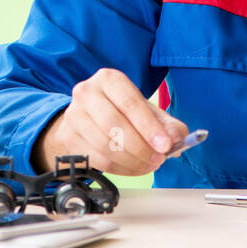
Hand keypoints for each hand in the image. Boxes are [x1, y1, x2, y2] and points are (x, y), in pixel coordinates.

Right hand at [32, 68, 188, 174]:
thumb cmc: (121, 111)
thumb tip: (177, 138)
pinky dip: (120, 168)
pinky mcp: (69, 137)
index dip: (149, 127)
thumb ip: (167, 124)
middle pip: (114, 125)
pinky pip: (97, 159)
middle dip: (141, 147)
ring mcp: (74, 115)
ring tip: (148, 164)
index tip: (165, 145)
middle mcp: (87, 92)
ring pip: (104, 145)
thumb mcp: (146, 111)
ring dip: (132, 161)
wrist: (87, 118)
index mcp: (109, 79)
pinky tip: (133, 167)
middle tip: (158, 159)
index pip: (130, 103)